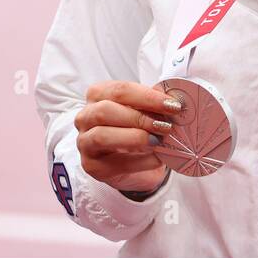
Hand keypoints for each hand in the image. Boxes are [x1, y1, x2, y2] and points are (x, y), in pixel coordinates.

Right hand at [75, 80, 182, 194]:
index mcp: (98, 95)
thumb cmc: (137, 129)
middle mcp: (85, 117)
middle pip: (105, 110)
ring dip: (135, 138)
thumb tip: (172, 103)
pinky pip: (115, 163)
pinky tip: (158, 158)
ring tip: (159, 141)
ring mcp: (85, 142)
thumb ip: (153, 106)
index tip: (173, 105)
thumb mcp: (144, 112)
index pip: (120, 90)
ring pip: (102, 136)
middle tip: (166, 125)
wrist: (135, 163)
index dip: (148, 97)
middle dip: (140, 118)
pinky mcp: (92, 167)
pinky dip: (141, 161)